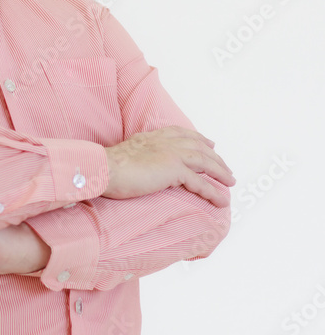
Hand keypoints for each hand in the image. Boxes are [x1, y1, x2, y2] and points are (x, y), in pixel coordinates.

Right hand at [103, 125, 234, 206]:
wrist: (104, 168)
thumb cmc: (108, 166)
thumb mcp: (126, 153)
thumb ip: (139, 154)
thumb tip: (141, 163)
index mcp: (154, 136)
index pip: (182, 134)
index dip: (199, 139)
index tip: (210, 143)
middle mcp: (165, 142)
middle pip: (199, 148)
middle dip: (216, 158)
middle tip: (226, 168)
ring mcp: (171, 154)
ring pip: (205, 163)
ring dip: (220, 173)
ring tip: (231, 183)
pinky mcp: (174, 170)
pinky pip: (200, 183)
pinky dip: (213, 192)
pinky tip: (221, 201)